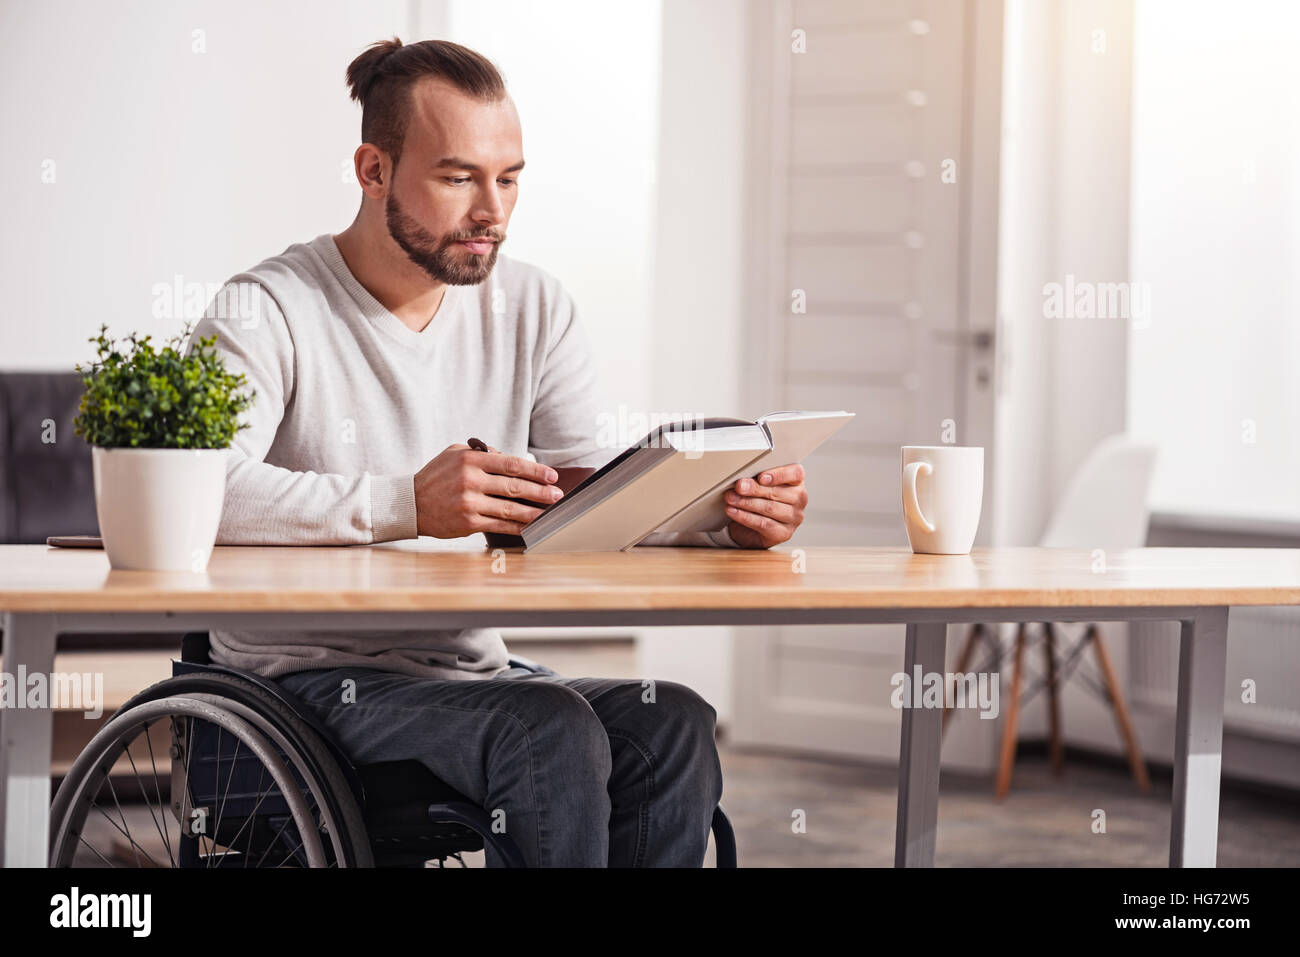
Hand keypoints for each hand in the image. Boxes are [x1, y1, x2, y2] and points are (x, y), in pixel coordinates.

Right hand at [414, 444, 562, 538]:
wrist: (410, 504)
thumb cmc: (435, 477)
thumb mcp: (454, 454)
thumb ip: (482, 453)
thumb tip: (511, 459)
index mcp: (470, 460)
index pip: (510, 463)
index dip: (535, 470)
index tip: (551, 475)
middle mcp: (470, 480)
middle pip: (514, 486)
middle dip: (540, 491)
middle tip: (557, 494)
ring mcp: (469, 503)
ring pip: (510, 508)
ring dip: (534, 511)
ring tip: (549, 512)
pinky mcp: (468, 523)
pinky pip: (499, 525)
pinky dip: (517, 526)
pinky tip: (529, 526)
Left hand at [722, 463, 806, 547]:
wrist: (753, 528)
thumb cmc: (759, 500)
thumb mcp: (759, 485)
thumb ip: (755, 479)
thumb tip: (742, 482)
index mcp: (796, 481)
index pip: (795, 473)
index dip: (779, 475)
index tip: (761, 477)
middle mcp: (799, 499)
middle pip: (777, 492)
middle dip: (754, 489)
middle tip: (738, 487)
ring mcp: (794, 518)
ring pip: (770, 508)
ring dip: (747, 503)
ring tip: (731, 499)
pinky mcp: (784, 533)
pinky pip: (763, 524)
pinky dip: (745, 517)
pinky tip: (733, 511)